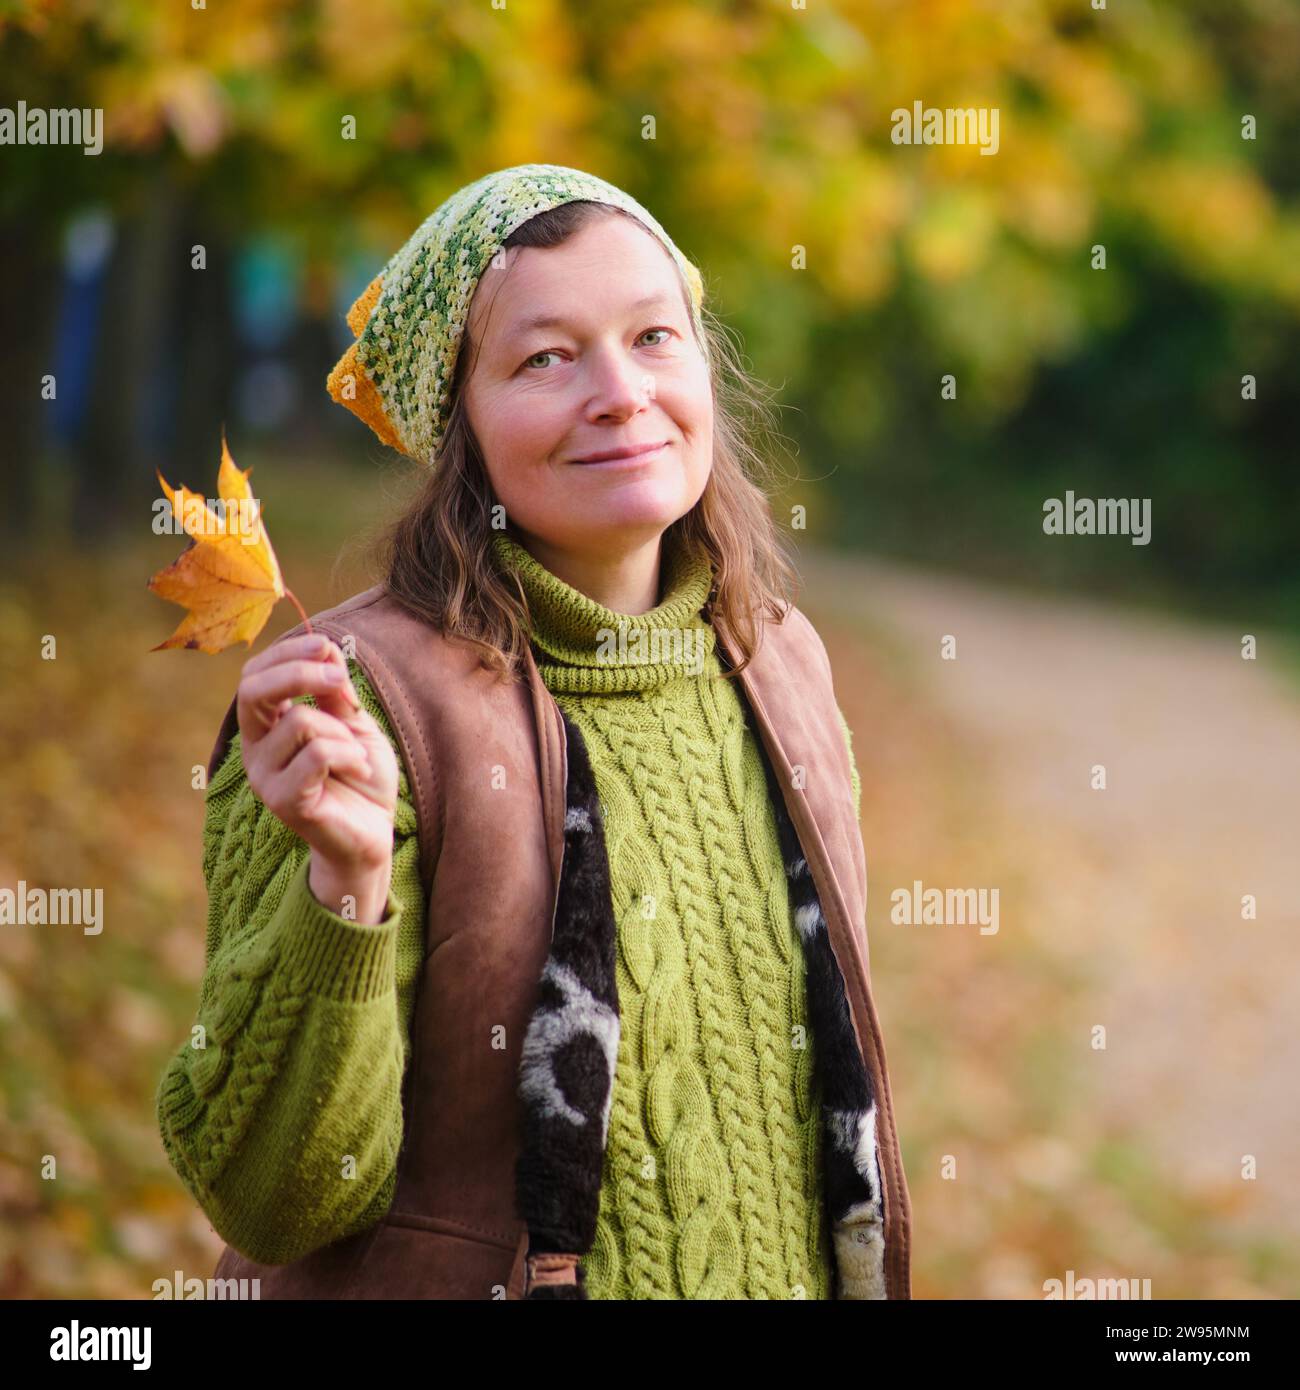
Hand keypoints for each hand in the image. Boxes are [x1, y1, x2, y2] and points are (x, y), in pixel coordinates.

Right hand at [236, 633, 397, 916]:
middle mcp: (256, 748)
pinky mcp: (283, 801)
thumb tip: (325, 650)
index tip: (328, 645)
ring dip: (342, 732)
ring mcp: (264, 777)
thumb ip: (334, 691)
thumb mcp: (353, 722)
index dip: (288, 651)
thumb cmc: (361, 774)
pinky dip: (349, 755)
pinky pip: (317, 755)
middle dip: (300, 673)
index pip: (255, 674)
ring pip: (299, 722)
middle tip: (341, 683)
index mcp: (266, 725)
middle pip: (252, 689)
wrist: (375, 829)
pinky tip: (358, 770)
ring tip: (355, 756)